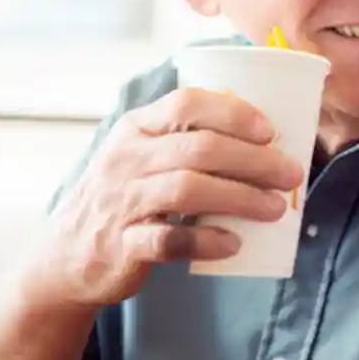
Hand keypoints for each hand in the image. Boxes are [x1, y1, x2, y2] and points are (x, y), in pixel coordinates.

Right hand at [17, 88, 305, 309]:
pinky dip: (205, 241)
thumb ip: (186, 142)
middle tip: (292, 174)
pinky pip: (167, 241)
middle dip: (254, 160)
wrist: (66, 256)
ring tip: (276, 208)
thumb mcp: (142, 156)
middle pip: (198, 149)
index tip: (271, 131)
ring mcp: (121, 202)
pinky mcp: (121, 245)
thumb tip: (268, 143)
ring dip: (240, 198)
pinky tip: (234, 243)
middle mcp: (126, 159)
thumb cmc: (125, 197)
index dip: (233, 113)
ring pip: (186, 190)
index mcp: (136, 128)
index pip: (185, 103)